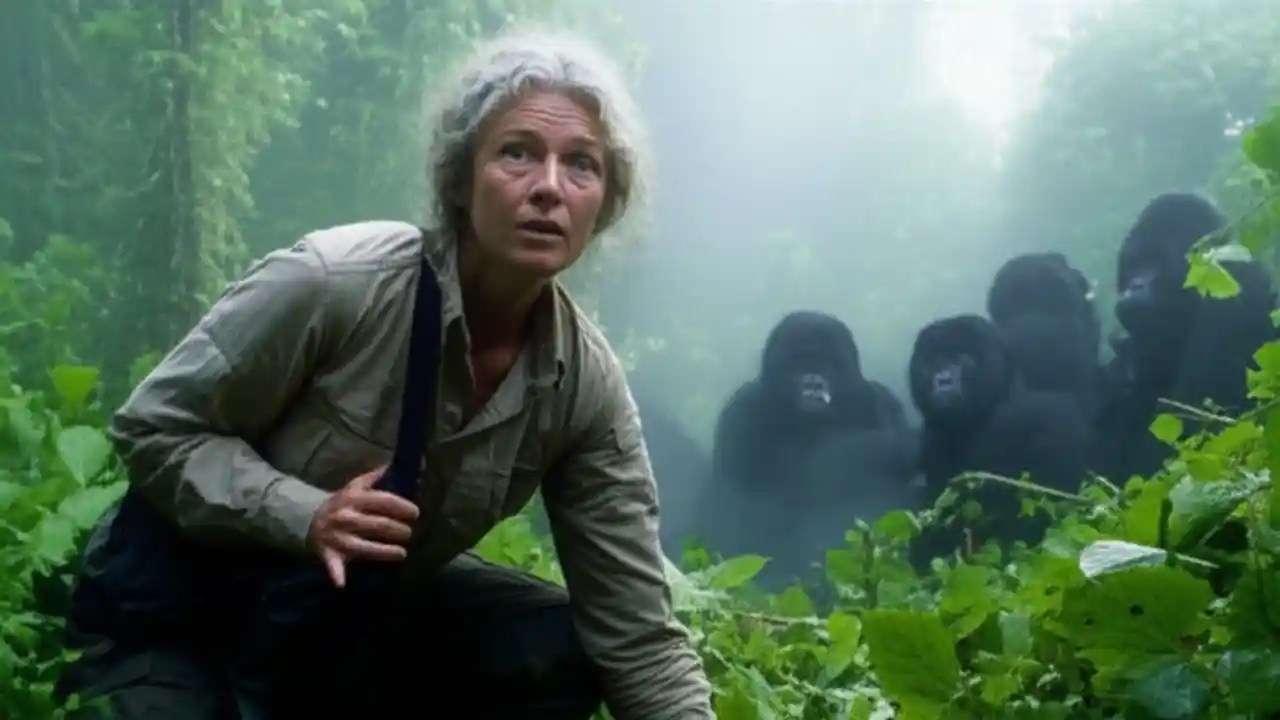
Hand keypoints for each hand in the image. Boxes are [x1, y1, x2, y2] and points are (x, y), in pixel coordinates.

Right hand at [306, 464, 419, 587]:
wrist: (308, 519)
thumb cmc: (341, 503)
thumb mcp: (355, 485)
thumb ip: (376, 477)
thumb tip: (399, 464)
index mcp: (353, 498)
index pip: (382, 501)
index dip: (401, 507)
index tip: (415, 513)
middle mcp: (345, 517)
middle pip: (378, 525)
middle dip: (398, 530)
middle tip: (409, 533)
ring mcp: (337, 537)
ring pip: (364, 547)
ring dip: (384, 551)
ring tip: (402, 553)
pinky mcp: (329, 554)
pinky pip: (332, 566)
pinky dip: (336, 575)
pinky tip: (342, 584)